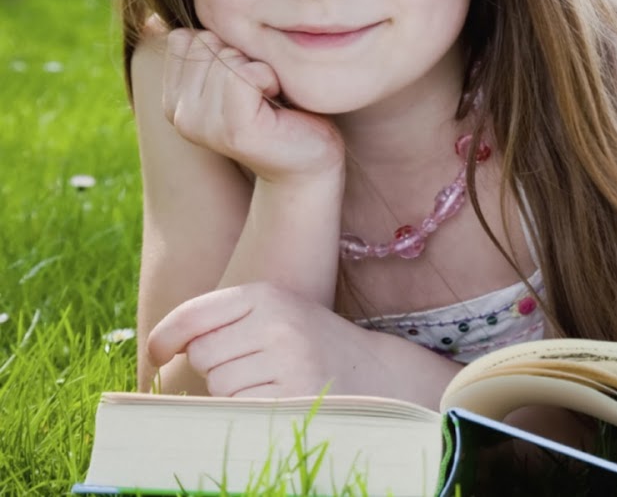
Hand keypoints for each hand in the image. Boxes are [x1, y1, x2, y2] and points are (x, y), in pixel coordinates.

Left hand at [146, 283, 380, 397]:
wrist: (373, 369)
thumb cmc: (306, 342)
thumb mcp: (272, 313)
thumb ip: (221, 321)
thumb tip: (157, 352)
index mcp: (267, 294)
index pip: (193, 315)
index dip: (164, 337)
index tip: (157, 352)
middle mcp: (277, 322)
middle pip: (202, 355)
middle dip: (214, 366)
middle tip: (249, 364)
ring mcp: (288, 360)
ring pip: (219, 385)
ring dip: (232, 391)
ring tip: (268, 381)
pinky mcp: (294, 396)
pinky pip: (240, 408)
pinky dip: (248, 409)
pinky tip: (276, 398)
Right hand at [161, 27, 343, 183]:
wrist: (309, 158)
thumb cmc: (281, 109)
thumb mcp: (238, 72)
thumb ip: (209, 47)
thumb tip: (166, 10)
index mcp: (174, 97)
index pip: (185, 37)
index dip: (226, 46)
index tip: (245, 78)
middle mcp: (179, 113)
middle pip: (206, 43)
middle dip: (243, 56)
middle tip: (261, 91)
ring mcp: (201, 125)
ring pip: (227, 57)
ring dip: (260, 69)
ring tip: (270, 99)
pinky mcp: (233, 130)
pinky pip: (245, 75)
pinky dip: (269, 79)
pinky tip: (276, 102)